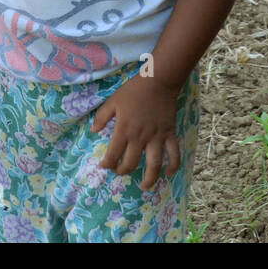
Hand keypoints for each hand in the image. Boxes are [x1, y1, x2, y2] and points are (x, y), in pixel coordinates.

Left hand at [91, 74, 180, 190]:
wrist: (158, 81)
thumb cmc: (133, 91)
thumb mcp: (113, 101)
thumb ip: (102, 117)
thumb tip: (93, 130)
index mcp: (124, 130)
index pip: (113, 154)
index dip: (107, 164)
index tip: (105, 165)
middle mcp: (140, 137)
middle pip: (131, 163)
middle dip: (123, 171)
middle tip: (120, 171)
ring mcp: (156, 137)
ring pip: (153, 164)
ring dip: (149, 178)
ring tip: (145, 186)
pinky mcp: (169, 134)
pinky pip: (174, 153)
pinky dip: (173, 165)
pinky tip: (169, 172)